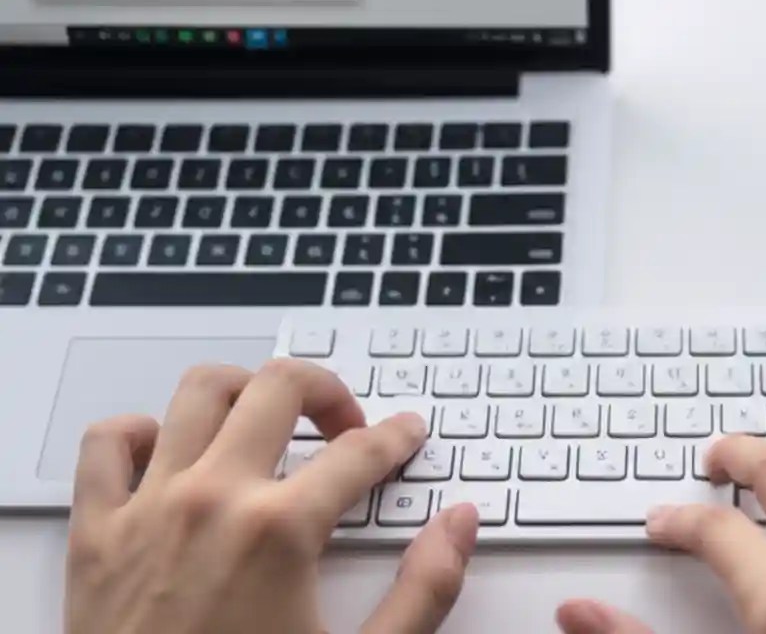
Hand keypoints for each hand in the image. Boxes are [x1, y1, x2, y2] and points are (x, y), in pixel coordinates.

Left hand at [65, 360, 478, 633]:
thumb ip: (424, 590)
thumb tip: (458, 525)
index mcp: (279, 531)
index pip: (360, 451)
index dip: (397, 437)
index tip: (405, 434)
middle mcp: (212, 500)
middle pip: (279, 387)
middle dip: (327, 392)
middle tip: (345, 426)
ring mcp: (147, 509)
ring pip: (196, 392)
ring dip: (243, 392)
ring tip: (268, 419)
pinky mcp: (95, 533)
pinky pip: (105, 444)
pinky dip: (137, 431)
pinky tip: (167, 450)